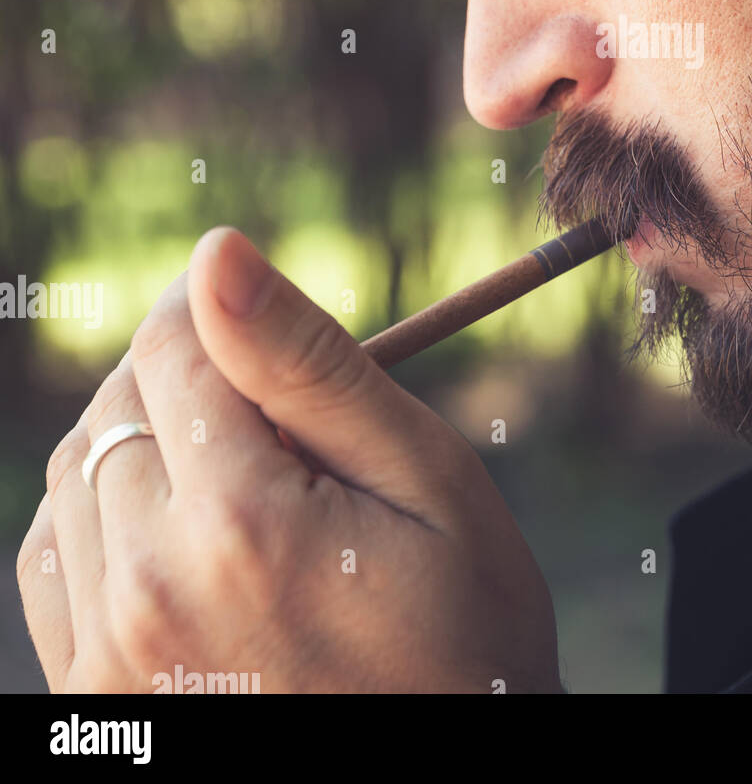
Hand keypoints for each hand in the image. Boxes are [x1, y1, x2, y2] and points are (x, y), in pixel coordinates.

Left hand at [15, 228, 561, 692]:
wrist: (445, 773)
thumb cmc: (464, 624)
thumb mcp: (423, 480)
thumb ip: (308, 366)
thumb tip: (217, 253)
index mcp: (240, 524)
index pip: (171, 348)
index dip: (210, 305)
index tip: (253, 307)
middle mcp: (146, 592)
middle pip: (118, 406)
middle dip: (186, 374)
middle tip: (271, 405)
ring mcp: (105, 658)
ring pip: (75, 474)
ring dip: (142, 439)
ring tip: (235, 463)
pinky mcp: (90, 698)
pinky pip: (53, 557)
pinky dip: (101, 511)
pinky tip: (181, 523)